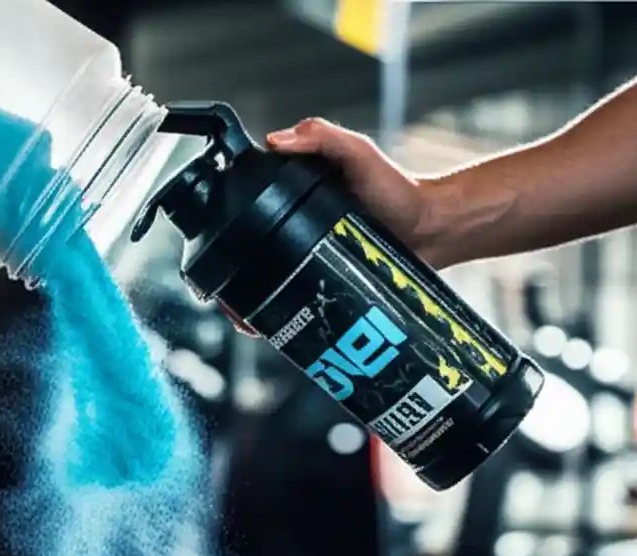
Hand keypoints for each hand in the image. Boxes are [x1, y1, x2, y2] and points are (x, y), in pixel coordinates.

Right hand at [219, 118, 444, 336]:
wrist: (433, 232)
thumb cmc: (400, 189)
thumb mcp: (358, 153)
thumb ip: (323, 137)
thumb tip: (277, 140)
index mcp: (291, 197)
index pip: (243, 209)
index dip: (223, 225)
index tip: (213, 241)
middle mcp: (291, 231)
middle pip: (243, 257)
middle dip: (226, 277)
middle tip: (223, 292)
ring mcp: (303, 262)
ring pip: (260, 287)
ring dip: (244, 303)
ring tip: (240, 315)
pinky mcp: (319, 288)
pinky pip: (287, 305)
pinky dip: (271, 318)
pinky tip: (262, 327)